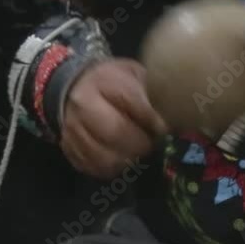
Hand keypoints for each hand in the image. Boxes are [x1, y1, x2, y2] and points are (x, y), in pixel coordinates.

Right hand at [59, 58, 166, 178]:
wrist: (73, 86)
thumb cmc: (113, 80)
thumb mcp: (133, 74)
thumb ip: (151, 91)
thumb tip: (176, 114)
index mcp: (104, 81)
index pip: (133, 104)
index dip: (153, 120)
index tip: (166, 128)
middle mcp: (84, 105)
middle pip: (116, 133)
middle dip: (142, 144)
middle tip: (153, 144)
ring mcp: (72, 129)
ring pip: (104, 156)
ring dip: (129, 160)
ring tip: (139, 153)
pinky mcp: (68, 148)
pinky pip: (93, 168)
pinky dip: (113, 169)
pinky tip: (123, 159)